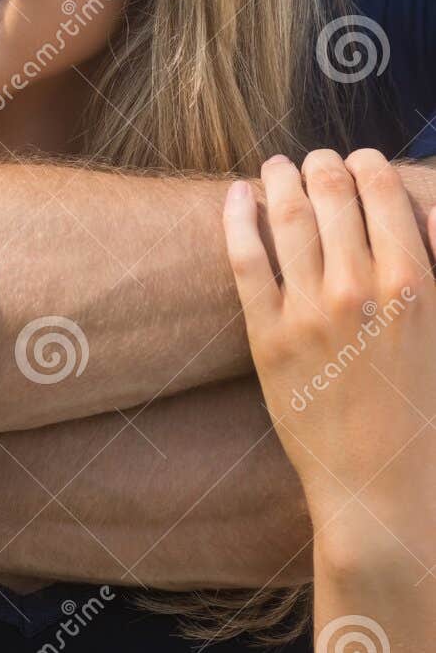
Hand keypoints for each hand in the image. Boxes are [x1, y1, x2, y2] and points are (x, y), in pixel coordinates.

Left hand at [224, 148, 435, 563]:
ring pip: (286, 214)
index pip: (382, 190)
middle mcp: (359, 289)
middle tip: (316, 160)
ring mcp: (308, 311)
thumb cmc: (425, 418)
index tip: (360, 162)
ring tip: (276, 167)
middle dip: (323, 165)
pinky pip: (244, 258)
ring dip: (280, 178)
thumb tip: (426, 211)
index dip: (368, 165)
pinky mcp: (266, 337)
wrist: (380, 493)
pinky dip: (237, 216)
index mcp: (414, 284)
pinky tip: (236, 195)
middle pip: (331, 192)